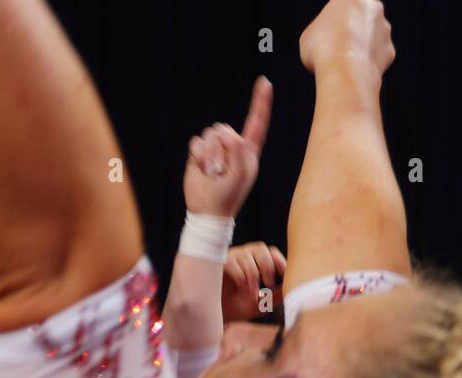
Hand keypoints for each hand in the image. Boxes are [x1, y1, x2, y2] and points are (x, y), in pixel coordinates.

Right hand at [183, 76, 271, 218]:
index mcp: (248, 150)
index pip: (257, 122)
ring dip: (209, 156)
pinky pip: (196, 142)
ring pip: (209, 134)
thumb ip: (238, 150)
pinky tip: (202, 170)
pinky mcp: (199, 153)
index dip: (260, 102)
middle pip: (224, 129)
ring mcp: (215, 149)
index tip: (265, 82)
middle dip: (220, 149)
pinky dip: (198, 156)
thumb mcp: (241, 174)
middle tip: (222, 172)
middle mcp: (232, 146)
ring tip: (213, 173)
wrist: (207, 211)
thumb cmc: (229, 195)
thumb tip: (227, 133)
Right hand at [222, 243, 285, 323]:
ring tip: (254, 295)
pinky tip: (242, 290)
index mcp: (255, 262)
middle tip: (269, 284)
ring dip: (254, 277)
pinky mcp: (217, 265)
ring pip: (247, 256)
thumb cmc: (237, 308)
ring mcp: (230, 258)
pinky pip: (233, 263)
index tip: (284, 274)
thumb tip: (293, 287)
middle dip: (267, 266)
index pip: (270, 252)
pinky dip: (241, 278)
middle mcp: (243, 256)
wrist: (215, 318)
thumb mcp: (262, 303)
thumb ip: (277, 295)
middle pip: (260, 248)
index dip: (279, 260)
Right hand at [300, 0, 394, 77]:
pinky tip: (354, 70)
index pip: (343, 4)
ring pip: (372, 36)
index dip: (334, 18)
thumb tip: (325, 41)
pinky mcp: (390, 51)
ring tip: (343, 61)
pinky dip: (367, 63)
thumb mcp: (309, 34)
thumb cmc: (323, 48)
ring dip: (361, 45)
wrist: (344, 70)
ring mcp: (384, 29)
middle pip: (361, 16)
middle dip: (351, 29)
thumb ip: (322, 31)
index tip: (328, 29)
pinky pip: (377, 56)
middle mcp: (373, 7)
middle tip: (335, 45)